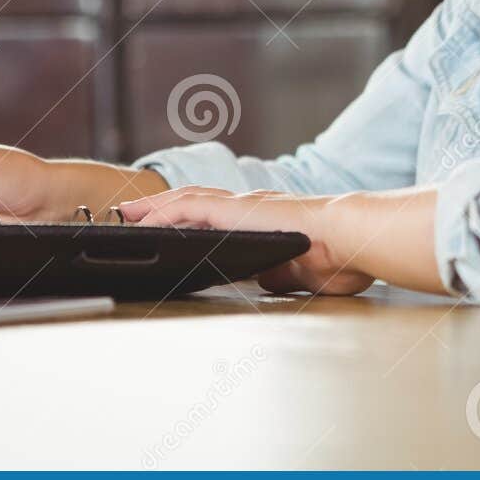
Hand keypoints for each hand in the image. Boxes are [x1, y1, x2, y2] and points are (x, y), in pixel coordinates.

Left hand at [117, 187, 375, 296]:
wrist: (351, 238)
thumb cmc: (337, 255)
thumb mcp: (297, 271)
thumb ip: (278, 273)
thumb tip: (267, 280)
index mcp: (263, 221)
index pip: (217, 213)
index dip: (188, 216)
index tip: (164, 223)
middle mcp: (248, 207)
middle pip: (194, 200)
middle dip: (161, 207)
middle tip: (132, 213)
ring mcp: (241, 206)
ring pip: (187, 200)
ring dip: (155, 207)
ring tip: (128, 214)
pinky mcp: (236, 211)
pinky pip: (190, 209)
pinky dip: (164, 214)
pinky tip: (145, 221)